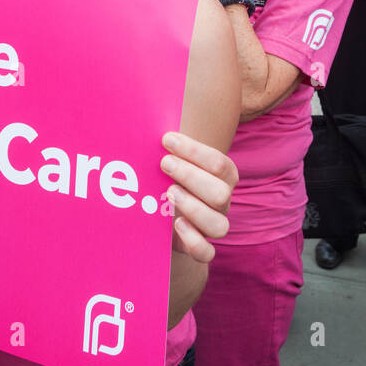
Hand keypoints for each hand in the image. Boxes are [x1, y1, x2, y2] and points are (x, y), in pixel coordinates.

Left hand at [160, 131, 237, 262]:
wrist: (163, 217)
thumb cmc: (166, 177)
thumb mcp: (170, 159)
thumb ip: (166, 143)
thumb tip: (144, 113)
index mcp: (222, 177)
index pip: (220, 163)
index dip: (194, 151)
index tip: (166, 139)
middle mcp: (222, 202)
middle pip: (221, 192)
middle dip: (191, 176)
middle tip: (164, 164)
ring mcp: (213, 226)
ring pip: (219, 225)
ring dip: (193, 207)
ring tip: (169, 193)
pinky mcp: (200, 248)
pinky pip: (206, 253)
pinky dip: (194, 241)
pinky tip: (175, 225)